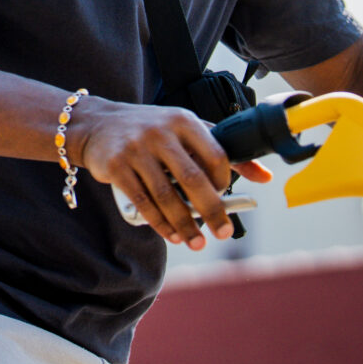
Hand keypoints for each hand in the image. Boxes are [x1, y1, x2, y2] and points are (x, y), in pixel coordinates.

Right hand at [66, 99, 262, 249]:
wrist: (97, 125)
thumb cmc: (150, 130)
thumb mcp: (186, 130)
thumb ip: (223, 150)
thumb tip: (265, 177)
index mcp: (183, 121)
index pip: (214, 154)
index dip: (225, 180)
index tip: (226, 196)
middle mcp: (160, 133)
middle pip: (192, 179)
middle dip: (211, 211)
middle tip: (223, 232)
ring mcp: (136, 150)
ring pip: (166, 195)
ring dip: (184, 224)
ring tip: (196, 242)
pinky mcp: (116, 167)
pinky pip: (142, 202)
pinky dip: (159, 222)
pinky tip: (172, 234)